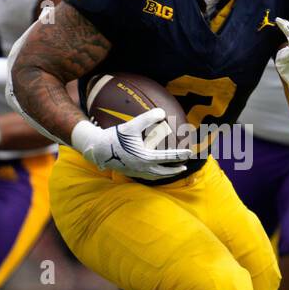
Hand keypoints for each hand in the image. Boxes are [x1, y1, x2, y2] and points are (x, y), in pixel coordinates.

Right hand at [71, 107, 191, 178]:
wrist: (98, 149)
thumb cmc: (115, 137)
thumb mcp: (132, 125)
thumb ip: (148, 118)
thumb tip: (162, 112)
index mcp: (146, 158)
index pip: (168, 157)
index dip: (180, 155)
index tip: (190, 153)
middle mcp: (143, 168)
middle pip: (165, 172)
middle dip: (176, 169)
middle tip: (185, 165)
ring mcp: (137, 172)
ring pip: (156, 176)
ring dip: (167, 174)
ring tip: (174, 171)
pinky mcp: (131, 173)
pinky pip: (148, 177)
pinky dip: (156, 175)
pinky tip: (157, 172)